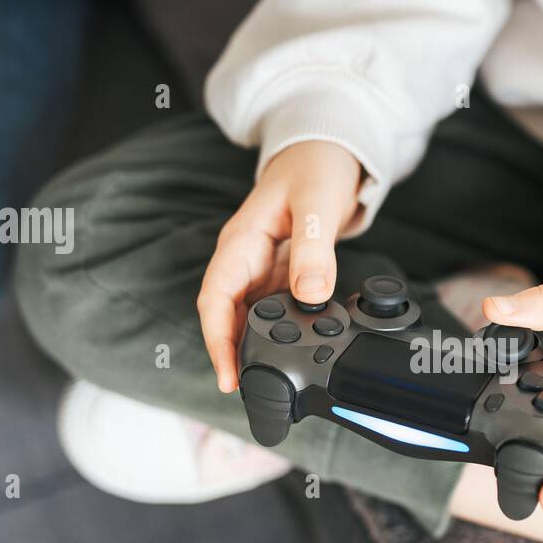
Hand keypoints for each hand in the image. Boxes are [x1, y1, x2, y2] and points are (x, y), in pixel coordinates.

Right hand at [198, 140, 362, 391]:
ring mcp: (261, 269)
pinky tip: (294, 349)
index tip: (227, 376)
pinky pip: (273, 309)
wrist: (327, 151)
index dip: (217, 341)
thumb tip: (310, 295)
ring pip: (249, 317)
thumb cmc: (315, 168)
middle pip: (227, 317)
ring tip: (271, 381)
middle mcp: (244, 260)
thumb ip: (313, 250)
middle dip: (233, 355)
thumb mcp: (316, 205)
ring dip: (255, 348)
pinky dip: (280, 331)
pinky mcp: (280, 274)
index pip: (215, 301)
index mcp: (240, 243)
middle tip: (252, 392)